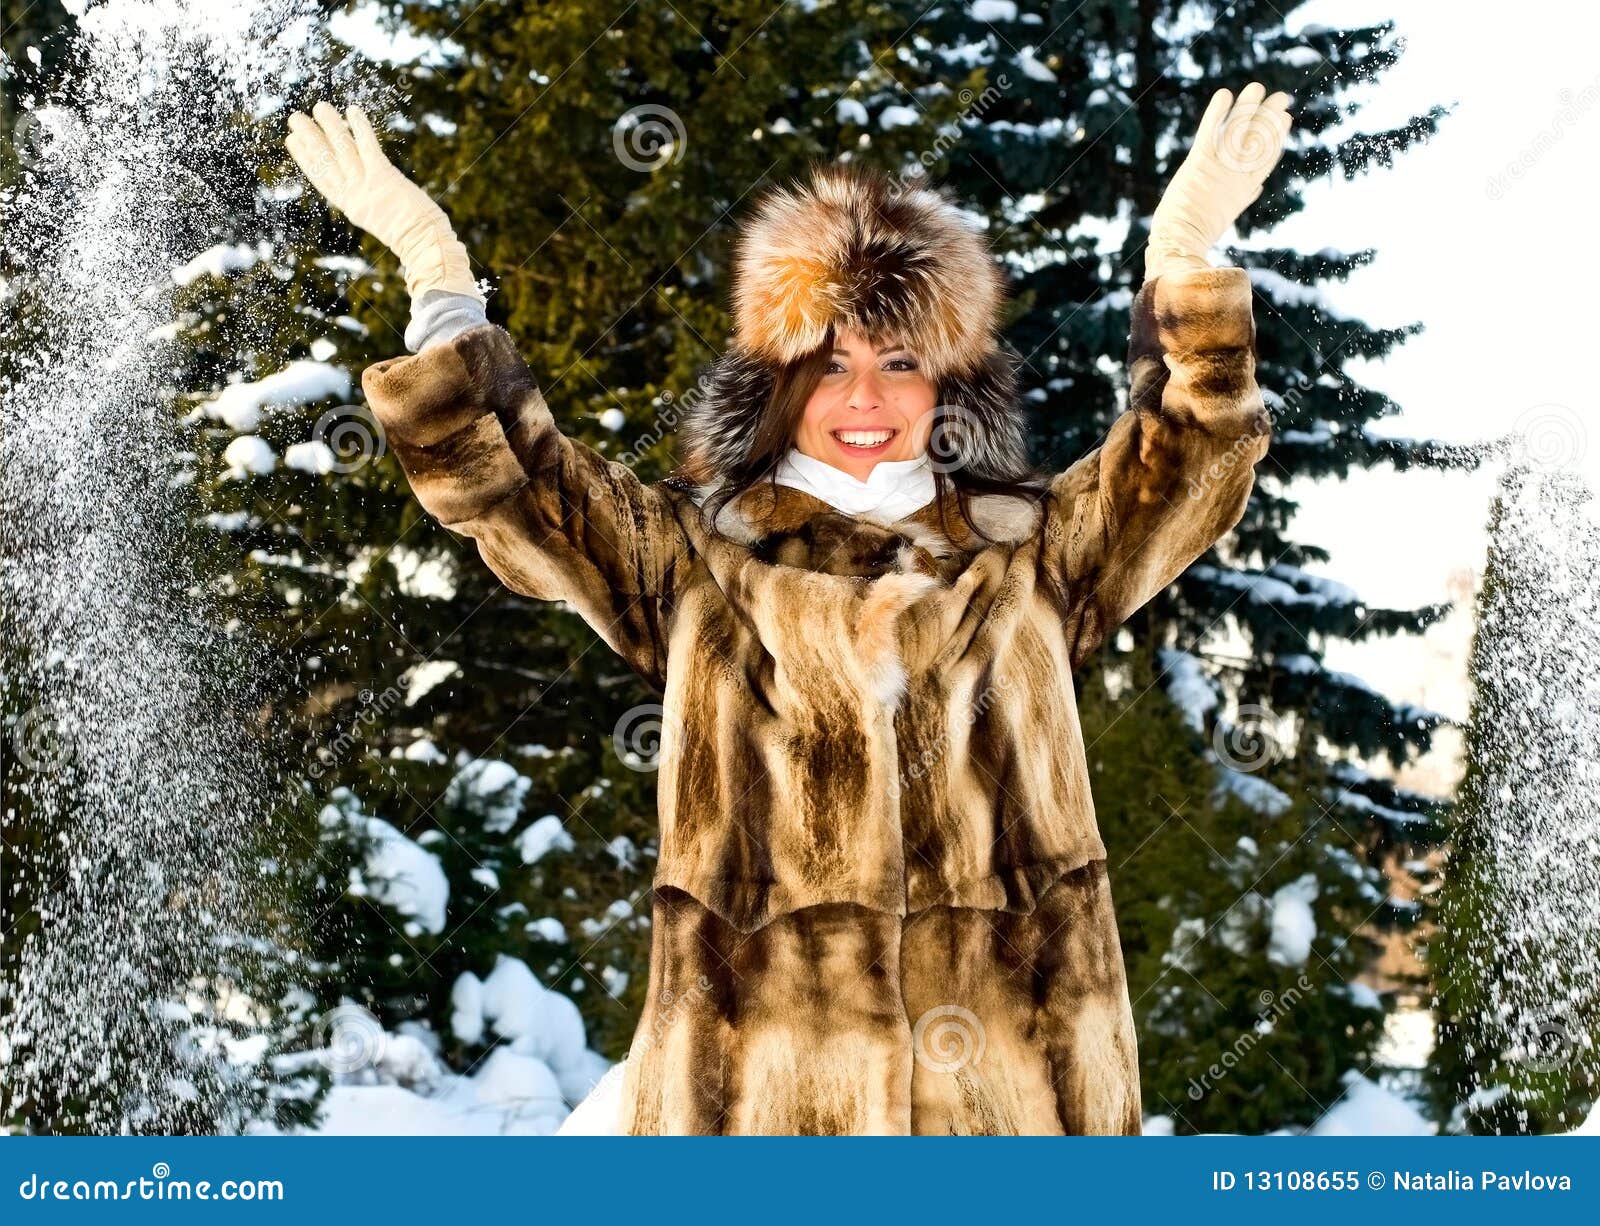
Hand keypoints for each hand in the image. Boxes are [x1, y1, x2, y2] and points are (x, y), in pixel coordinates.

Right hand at [285, 102, 482, 302]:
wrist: (423, 245)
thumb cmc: (412, 236)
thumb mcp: (382, 221)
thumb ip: (371, 203)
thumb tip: (367, 188)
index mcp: (351, 206)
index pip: (322, 179)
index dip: (305, 159)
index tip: (293, 141)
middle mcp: (354, 195)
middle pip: (326, 162)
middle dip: (309, 139)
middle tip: (295, 118)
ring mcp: (367, 185)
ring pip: (343, 151)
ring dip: (330, 126)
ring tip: (319, 107)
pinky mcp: (383, 177)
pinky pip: (368, 146)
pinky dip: (360, 127)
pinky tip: (352, 109)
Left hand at [1145, 83, 1292, 282]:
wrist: (1181, 242)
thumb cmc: (1199, 232)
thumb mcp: (1227, 213)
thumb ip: (1244, 196)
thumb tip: (1257, 187)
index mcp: (1244, 186)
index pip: (1266, 156)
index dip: (1277, 136)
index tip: (1286, 118)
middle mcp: (1236, 174)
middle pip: (1258, 139)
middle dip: (1269, 116)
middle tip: (1281, 96)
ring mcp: (1219, 167)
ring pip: (1238, 132)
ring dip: (1248, 107)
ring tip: (1256, 87)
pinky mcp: (1199, 162)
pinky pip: (1209, 132)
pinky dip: (1217, 113)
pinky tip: (1225, 94)